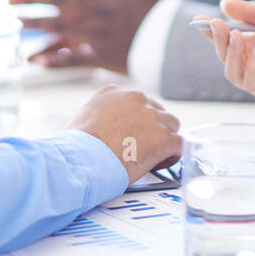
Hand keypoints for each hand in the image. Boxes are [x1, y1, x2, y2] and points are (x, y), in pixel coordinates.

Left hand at [10, 0, 164, 73]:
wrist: (173, 42)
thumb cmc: (161, 9)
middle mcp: (96, 11)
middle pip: (58, 2)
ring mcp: (96, 34)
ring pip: (60, 28)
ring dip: (35, 24)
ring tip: (15, 21)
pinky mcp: (99, 56)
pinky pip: (72, 59)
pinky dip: (53, 60)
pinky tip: (34, 60)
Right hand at [66, 84, 181, 184]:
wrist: (82, 160)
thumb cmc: (76, 147)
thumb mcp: (81, 119)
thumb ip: (99, 117)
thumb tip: (101, 129)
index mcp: (114, 92)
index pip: (136, 101)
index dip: (136, 120)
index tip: (131, 133)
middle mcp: (135, 98)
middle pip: (156, 110)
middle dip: (152, 127)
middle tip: (142, 146)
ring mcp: (151, 117)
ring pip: (171, 124)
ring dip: (164, 139)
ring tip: (153, 156)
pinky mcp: (163, 137)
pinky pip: (178, 144)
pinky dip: (173, 154)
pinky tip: (162, 163)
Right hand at [193, 0, 254, 103]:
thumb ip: (253, 13)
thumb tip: (223, 4)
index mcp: (249, 43)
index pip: (223, 39)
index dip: (209, 32)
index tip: (199, 21)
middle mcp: (250, 63)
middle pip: (224, 56)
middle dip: (218, 41)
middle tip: (218, 25)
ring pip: (232, 73)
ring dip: (231, 55)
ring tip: (237, 35)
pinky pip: (253, 83)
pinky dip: (252, 67)